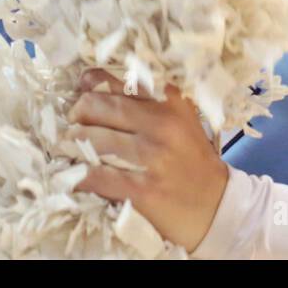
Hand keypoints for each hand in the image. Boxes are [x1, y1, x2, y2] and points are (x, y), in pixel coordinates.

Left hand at [65, 68, 229, 252]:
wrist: (216, 207)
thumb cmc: (192, 160)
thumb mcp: (180, 119)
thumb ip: (149, 100)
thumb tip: (96, 86)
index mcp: (168, 102)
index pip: (115, 80)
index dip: (90, 84)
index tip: (82, 91)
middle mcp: (161, 124)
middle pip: (96, 106)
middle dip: (77, 114)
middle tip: (74, 123)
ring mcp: (150, 158)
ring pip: (90, 139)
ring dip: (72, 144)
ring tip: (70, 148)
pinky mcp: (141, 189)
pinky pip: (94, 176)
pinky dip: (78, 175)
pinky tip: (75, 175)